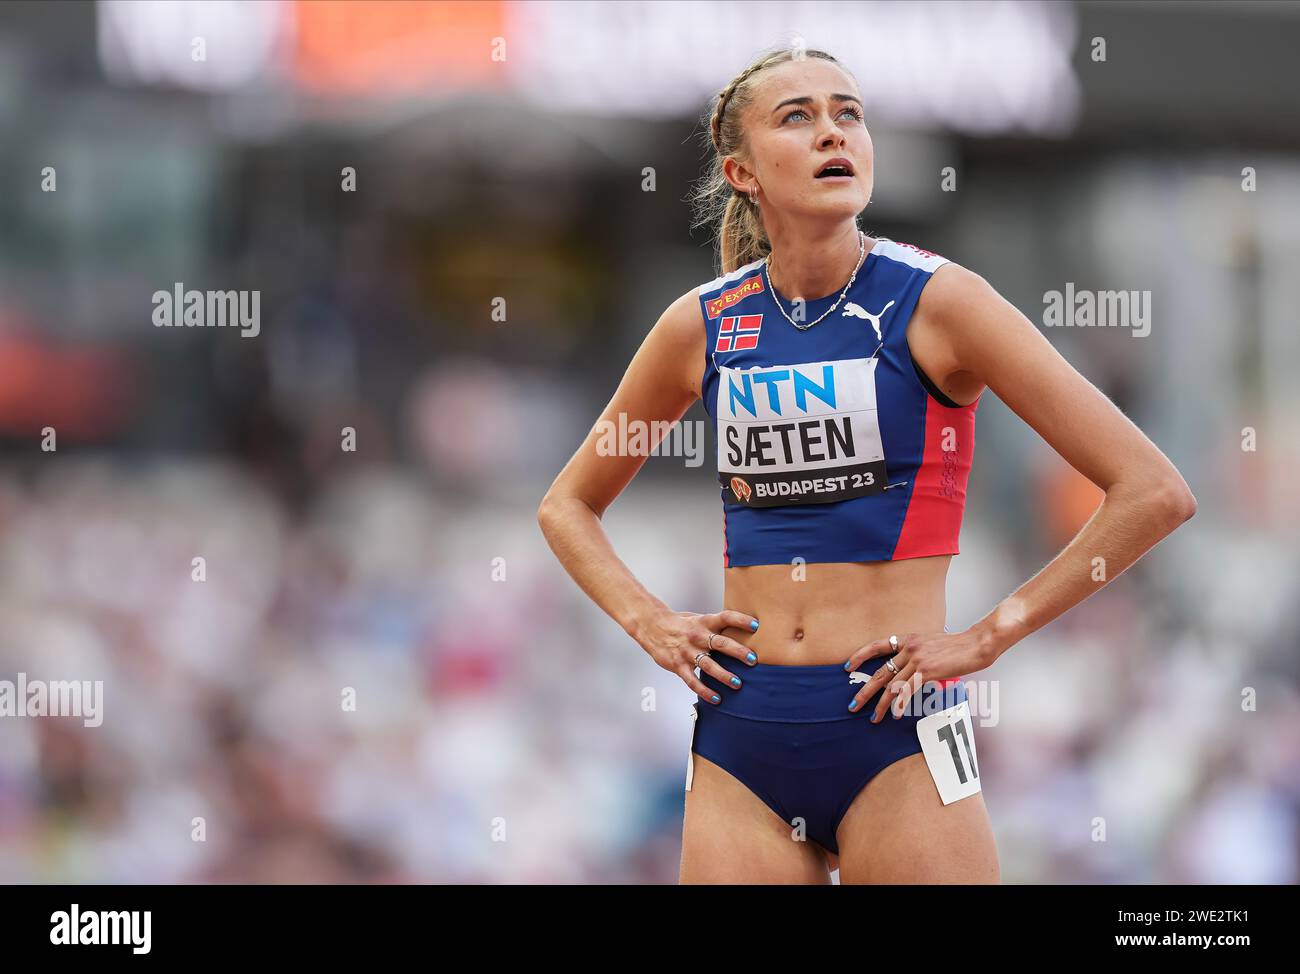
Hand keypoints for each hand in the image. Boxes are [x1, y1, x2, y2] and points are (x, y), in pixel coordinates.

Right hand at [636, 608, 758, 703]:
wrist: (651, 626)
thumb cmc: (681, 623)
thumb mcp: (698, 619)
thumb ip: (717, 627)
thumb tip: (743, 633)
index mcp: (704, 622)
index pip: (725, 617)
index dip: (740, 620)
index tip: (756, 625)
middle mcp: (697, 636)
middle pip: (720, 643)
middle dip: (737, 652)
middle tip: (753, 660)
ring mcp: (687, 651)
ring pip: (708, 665)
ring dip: (723, 675)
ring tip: (737, 684)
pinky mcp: (678, 665)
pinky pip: (692, 681)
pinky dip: (704, 691)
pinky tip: (716, 699)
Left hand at [842, 629, 985, 722]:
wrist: (977, 643)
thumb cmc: (958, 647)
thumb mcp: (931, 644)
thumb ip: (916, 654)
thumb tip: (907, 671)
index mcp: (907, 639)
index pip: (876, 646)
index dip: (859, 656)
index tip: (847, 667)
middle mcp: (908, 648)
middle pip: (879, 672)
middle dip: (864, 691)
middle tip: (852, 705)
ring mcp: (917, 659)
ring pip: (891, 686)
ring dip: (880, 705)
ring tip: (872, 718)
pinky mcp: (927, 671)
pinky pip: (907, 691)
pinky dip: (899, 704)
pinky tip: (894, 715)